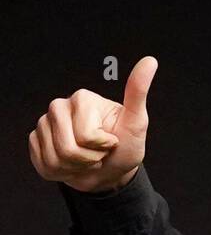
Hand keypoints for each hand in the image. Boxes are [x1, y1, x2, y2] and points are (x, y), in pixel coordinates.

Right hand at [28, 55, 157, 193]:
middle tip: (98, 155)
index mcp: (82, 99)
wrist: (110, 171)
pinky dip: (60, 172)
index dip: (102, 149)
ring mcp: (44, 123)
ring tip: (85, 160)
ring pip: (55, 159)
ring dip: (75, 168)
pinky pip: (43, 164)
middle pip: (68, 149)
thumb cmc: (124, 147)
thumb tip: (150, 61)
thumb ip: (138, 93)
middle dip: (88, 161)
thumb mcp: (136, 123)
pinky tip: (71, 165)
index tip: (111, 143)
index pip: (86, 136)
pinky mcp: (35, 140)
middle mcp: (59, 106)